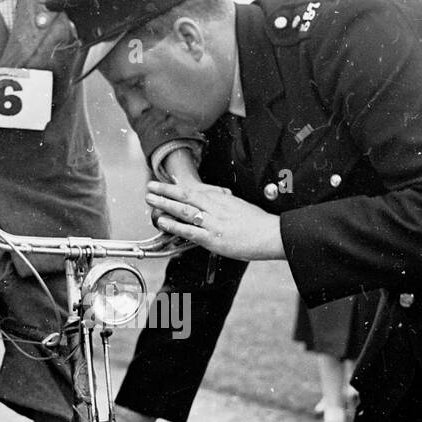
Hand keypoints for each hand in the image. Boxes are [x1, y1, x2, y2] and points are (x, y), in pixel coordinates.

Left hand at [146, 180, 284, 260]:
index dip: (179, 187)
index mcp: (223, 199)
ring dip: (165, 204)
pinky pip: (189, 230)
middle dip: (166, 190)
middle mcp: (215, 208)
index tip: (167, 183)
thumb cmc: (260, 224)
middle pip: (186, 195)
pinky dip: (174, 225)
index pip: (196, 191)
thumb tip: (220, 204)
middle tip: (150, 186)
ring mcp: (213, 222)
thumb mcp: (242, 208)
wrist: (272, 234)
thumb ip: (227, 206)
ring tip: (150, 199)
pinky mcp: (213, 238)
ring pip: (184, 210)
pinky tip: (163, 221)